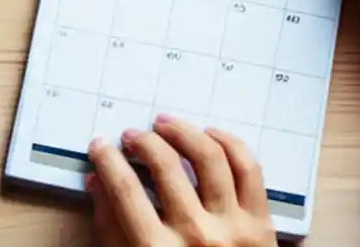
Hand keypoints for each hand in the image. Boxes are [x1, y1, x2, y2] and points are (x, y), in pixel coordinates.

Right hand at [87, 115, 274, 246]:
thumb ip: (112, 226)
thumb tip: (97, 180)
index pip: (125, 189)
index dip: (108, 160)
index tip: (100, 146)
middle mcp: (197, 236)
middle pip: (165, 166)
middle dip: (142, 141)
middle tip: (132, 136)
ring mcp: (234, 228)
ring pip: (209, 157)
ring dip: (183, 132)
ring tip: (165, 124)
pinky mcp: (262, 223)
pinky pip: (248, 168)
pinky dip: (229, 142)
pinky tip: (209, 134)